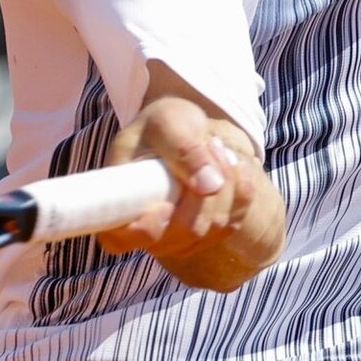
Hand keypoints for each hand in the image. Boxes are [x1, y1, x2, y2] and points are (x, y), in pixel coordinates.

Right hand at [97, 96, 257, 264]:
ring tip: (216, 147)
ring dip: (227, 183)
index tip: (164, 205)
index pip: (119, 239)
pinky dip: (241, 190)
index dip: (144, 230)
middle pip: (186, 230)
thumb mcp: (167, 122)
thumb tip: (210, 186)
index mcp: (119, 203)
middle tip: (210, 144)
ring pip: (215, 226)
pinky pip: (234, 220)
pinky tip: (234, 165)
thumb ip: (183, 149)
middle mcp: (147, 231)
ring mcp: (179, 238)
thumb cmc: (161, 125)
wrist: (179, 131)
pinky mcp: (208, 234)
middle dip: (206, 187)